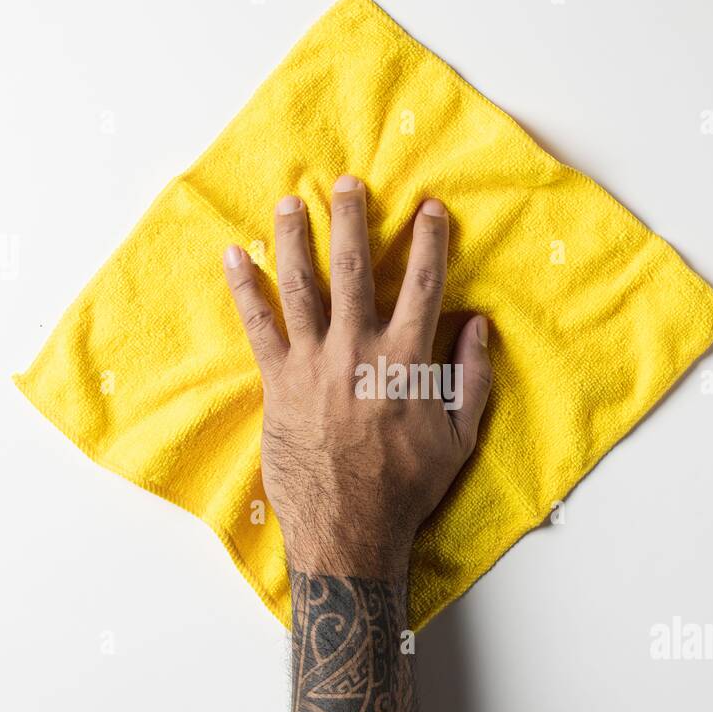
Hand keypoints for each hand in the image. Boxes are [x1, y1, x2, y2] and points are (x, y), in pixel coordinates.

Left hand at [222, 175, 491, 580]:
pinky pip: (258, 327)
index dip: (429, 240)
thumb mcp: (459, 437)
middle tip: (348, 182)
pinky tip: (234, 256)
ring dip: (293, 238)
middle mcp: (357, 349)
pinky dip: (245, 289)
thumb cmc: (408, 487)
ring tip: (289, 200)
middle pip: (353, 268)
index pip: (423, 283)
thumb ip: (471, 377)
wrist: (350, 528)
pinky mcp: (279, 384)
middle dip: (352, 219)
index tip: (429, 208)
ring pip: (300, 285)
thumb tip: (478, 325)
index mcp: (407, 359)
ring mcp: (313, 364)